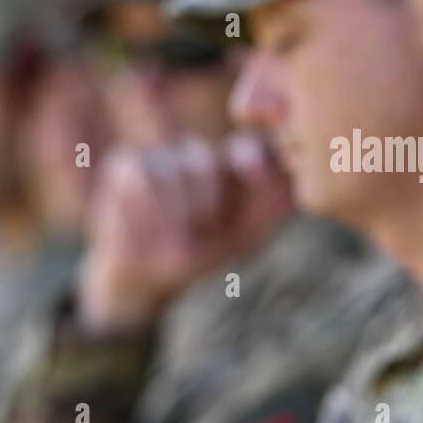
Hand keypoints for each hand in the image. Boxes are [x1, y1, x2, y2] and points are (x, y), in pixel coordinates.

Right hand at [76, 131, 290, 330]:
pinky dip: (153, 204)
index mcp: (231, 167)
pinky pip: (144, 173)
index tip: (258, 175)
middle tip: (208, 225)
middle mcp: (199, 156)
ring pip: (179, 166)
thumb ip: (268, 210)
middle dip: (212, 193)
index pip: (250, 145)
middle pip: (212, 155)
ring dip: (183, 208)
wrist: (146, 277)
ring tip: (182, 237)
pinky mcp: (128, 164)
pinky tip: (153, 226)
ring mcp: (163, 156)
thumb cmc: (201, 254)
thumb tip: (295, 185)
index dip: (255, 155)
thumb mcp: (242, 238)